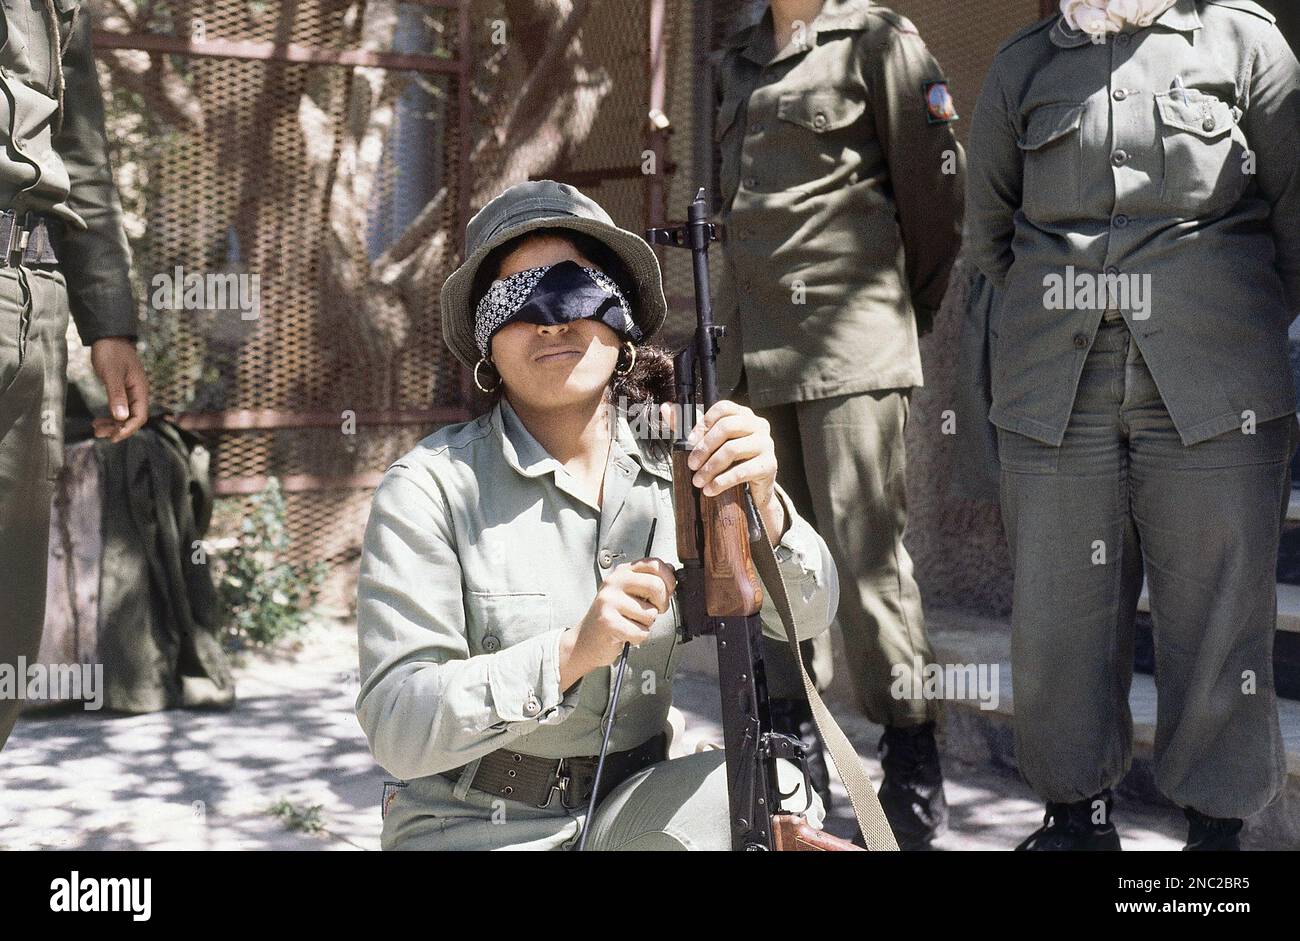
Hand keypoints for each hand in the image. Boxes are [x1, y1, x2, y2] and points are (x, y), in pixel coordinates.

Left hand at [90, 338, 148, 442]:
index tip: (113, 436)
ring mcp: (131, 392)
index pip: (140, 416)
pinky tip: (99, 420)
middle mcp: (138, 393)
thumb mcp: (112, 374)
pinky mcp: (122, 389)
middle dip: (118, 428)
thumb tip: (121, 418)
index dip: (128, 428)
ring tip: (96, 429)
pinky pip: (119, 408)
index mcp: (140, 390)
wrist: (108, 336)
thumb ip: (117, 396)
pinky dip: (110, 416)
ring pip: (125, 415)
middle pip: (132, 418)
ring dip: (112, 424)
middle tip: (99, 434)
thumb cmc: (111, 353)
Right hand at [559, 558, 676, 689]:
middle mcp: (614, 582)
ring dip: (646, 624)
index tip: (667, 592)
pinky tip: (625, 634)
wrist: (586, 639)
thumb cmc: (612, 617)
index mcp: (622, 572)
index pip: (655, 564)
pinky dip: (638, 638)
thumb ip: (648, 580)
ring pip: (650, 613)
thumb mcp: (629, 592)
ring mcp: (609, 601)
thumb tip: (670, 569)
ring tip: (631, 623)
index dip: (668, 580)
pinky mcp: (608, 621)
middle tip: (652, 612)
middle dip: (662, 605)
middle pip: (656, 586)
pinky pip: (641, 631)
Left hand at [663, 399, 786, 543]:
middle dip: (704, 448)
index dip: (704, 423)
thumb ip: (687, 426)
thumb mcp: (710, 442)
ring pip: (732, 450)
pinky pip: (742, 471)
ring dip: (710, 468)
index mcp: (744, 415)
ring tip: (697, 481)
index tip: (689, 442)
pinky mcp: (769, 465)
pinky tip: (711, 490)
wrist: (754, 488)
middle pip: (727, 427)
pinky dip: (722, 482)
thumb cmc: (730, 461)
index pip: (723, 408)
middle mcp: (758, 425)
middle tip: (691, 465)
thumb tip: (665, 407)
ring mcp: (766, 444)